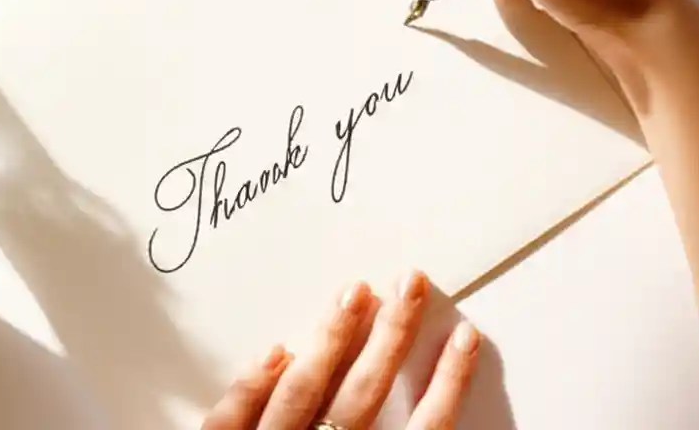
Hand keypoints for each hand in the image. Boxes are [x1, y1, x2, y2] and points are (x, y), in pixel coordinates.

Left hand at [201, 271, 479, 429]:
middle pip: (362, 397)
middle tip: (411, 283)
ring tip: (356, 293)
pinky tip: (277, 350)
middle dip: (391, 337)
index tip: (465, 338)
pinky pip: (232, 420)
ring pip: (303, 394)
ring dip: (332, 341)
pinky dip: (253, 385)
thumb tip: (423, 428)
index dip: (446, 386)